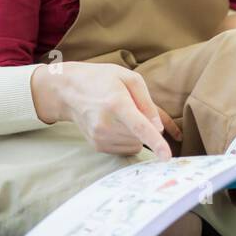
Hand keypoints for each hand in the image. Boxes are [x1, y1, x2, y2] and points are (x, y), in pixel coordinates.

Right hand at [32, 61, 172, 159]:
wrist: (68, 90)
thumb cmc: (102, 79)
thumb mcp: (128, 78)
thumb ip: (147, 102)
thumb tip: (160, 129)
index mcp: (117, 103)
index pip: (140, 126)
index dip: (156, 142)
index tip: (167, 157)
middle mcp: (106, 124)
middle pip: (142, 136)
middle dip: (144, 124)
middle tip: (130, 107)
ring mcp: (100, 137)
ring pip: (136, 144)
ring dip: (135, 133)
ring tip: (119, 114)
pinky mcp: (97, 146)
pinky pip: (126, 148)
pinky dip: (126, 138)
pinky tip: (114, 123)